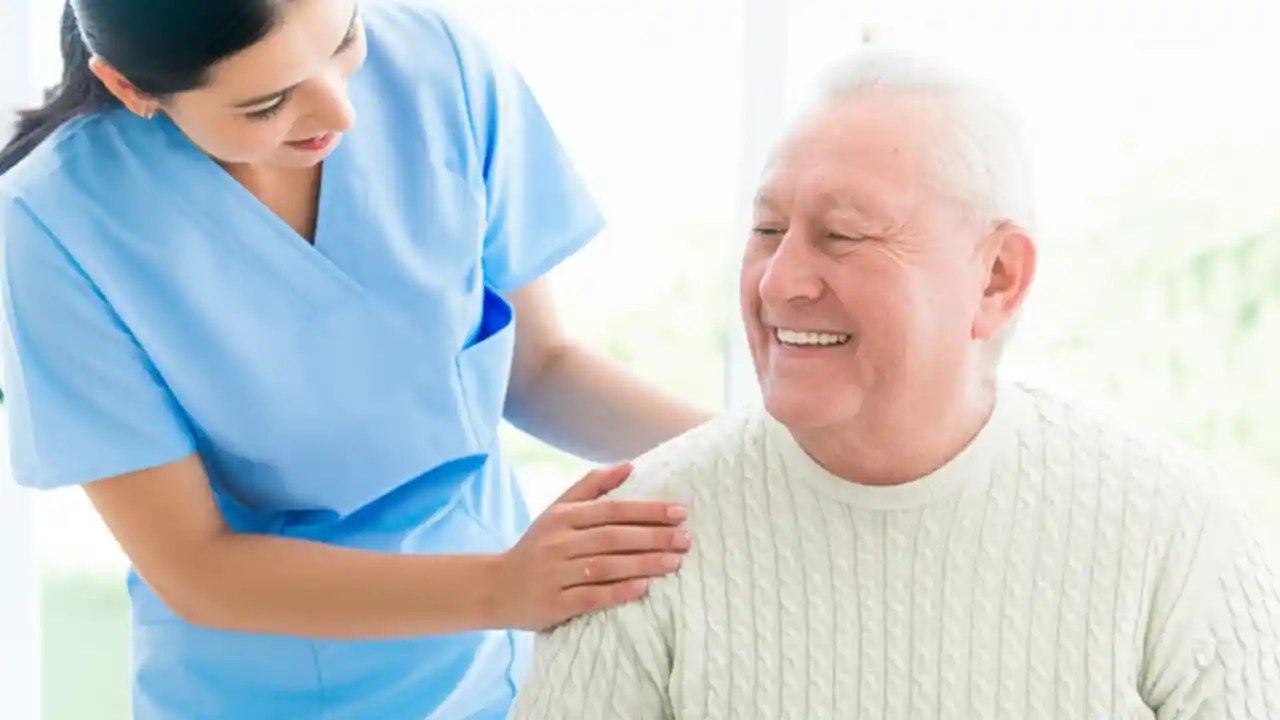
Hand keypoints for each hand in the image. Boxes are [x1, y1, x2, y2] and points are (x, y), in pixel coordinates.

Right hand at [490, 463, 690, 630]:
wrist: (497, 587)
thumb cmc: (537, 546)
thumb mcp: (557, 510)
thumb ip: (592, 486)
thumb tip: (629, 465)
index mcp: (563, 517)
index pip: (612, 510)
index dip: (647, 510)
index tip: (680, 512)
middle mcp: (559, 543)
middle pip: (613, 537)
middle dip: (654, 537)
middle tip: (685, 539)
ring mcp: (556, 574)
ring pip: (606, 566)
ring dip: (644, 564)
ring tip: (675, 562)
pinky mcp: (554, 604)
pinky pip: (591, 597)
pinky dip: (618, 592)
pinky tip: (643, 588)